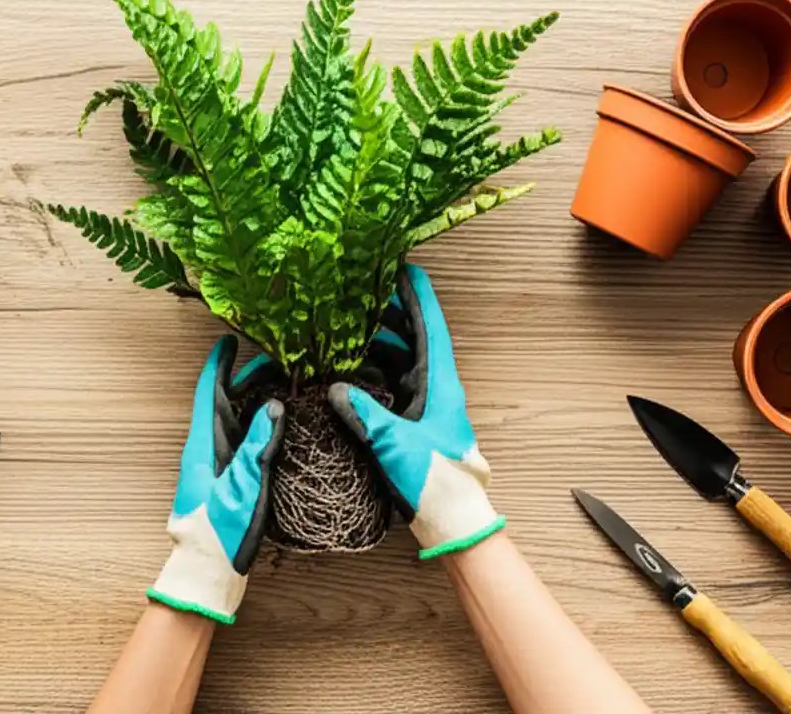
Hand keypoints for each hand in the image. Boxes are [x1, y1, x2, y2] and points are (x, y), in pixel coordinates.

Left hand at [148, 335, 285, 623]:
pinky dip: (258, 426)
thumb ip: (256, 446)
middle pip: (224, 403)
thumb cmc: (218, 532)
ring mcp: (216, 467)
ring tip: (280, 386)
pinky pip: (241, 441)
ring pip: (234, 422)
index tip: (229, 340)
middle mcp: (206, 451)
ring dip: (253, 401)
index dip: (219, 365)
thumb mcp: (241, 486)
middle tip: (274, 362)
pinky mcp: (227, 481)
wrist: (205, 572)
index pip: (209, 393)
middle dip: (245, 379)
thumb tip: (273, 406)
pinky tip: (276, 428)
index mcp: (203, 446)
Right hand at [328, 264, 502, 559]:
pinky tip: (348, 371)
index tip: (402, 268)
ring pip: (400, 362)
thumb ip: (365, 414)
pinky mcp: (412, 425)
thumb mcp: (395, 444)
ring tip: (347, 326)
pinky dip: (372, 374)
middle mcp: (435, 389)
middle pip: (412, 339)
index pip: (430, 327)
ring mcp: (424, 407)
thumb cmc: (435, 482)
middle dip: (388, 315)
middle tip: (359, 294)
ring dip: (377, 344)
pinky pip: (391, 387)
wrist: (453, 522)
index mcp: (441, 384)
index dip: (417, 296)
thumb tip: (338, 388)